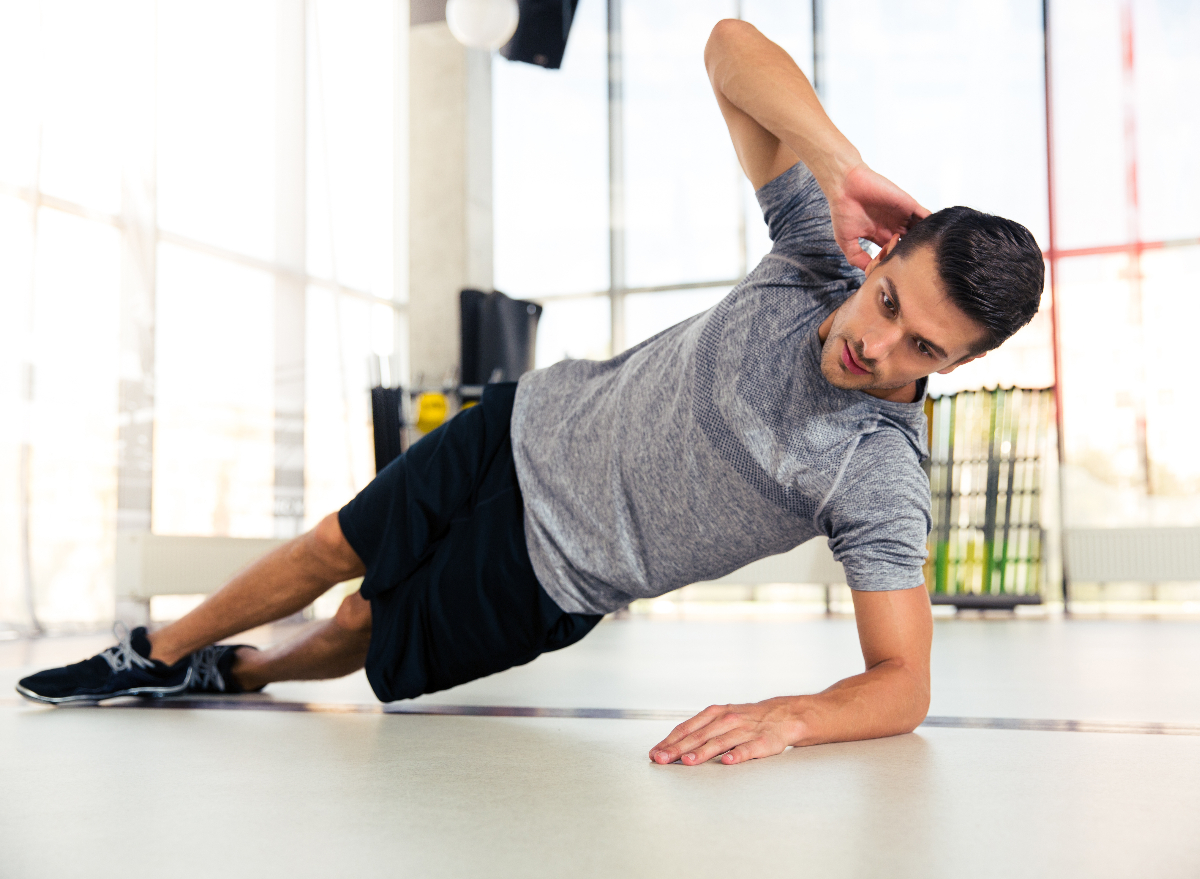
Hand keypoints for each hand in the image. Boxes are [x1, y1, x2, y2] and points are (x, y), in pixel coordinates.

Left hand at [648, 697, 806, 765]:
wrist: (783, 715)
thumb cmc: (746, 719)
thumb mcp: (721, 717)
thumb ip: (700, 729)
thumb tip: (672, 745)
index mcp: (714, 714)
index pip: (686, 728)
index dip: (669, 741)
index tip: (654, 753)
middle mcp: (726, 720)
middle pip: (698, 736)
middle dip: (677, 749)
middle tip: (661, 760)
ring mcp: (744, 730)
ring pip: (719, 742)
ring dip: (702, 752)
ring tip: (687, 762)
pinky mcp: (762, 742)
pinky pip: (747, 749)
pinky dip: (737, 755)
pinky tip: (727, 761)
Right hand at [827, 163, 929, 269]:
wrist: (846, 186)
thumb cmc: (843, 211)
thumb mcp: (846, 241)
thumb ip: (857, 257)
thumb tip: (870, 271)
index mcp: (879, 235)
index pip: (894, 252)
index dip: (895, 262)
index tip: (891, 269)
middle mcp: (893, 226)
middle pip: (909, 244)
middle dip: (912, 254)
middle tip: (913, 266)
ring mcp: (902, 216)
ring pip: (919, 232)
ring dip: (923, 241)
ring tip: (926, 254)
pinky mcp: (909, 206)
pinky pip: (926, 216)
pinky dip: (931, 225)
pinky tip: (933, 236)